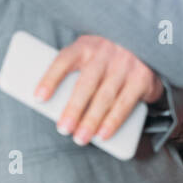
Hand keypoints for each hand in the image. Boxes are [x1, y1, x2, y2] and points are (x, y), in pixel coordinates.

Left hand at [35, 34, 163, 145]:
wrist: (144, 44)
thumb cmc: (106, 59)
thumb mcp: (90, 57)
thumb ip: (74, 75)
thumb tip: (50, 105)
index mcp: (86, 45)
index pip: (65, 60)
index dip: (51, 79)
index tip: (38, 98)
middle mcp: (106, 52)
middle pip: (86, 83)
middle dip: (73, 109)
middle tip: (63, 129)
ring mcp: (126, 64)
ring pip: (105, 96)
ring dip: (91, 120)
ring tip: (80, 138)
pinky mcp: (142, 77)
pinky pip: (125, 103)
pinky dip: (114, 120)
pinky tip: (103, 134)